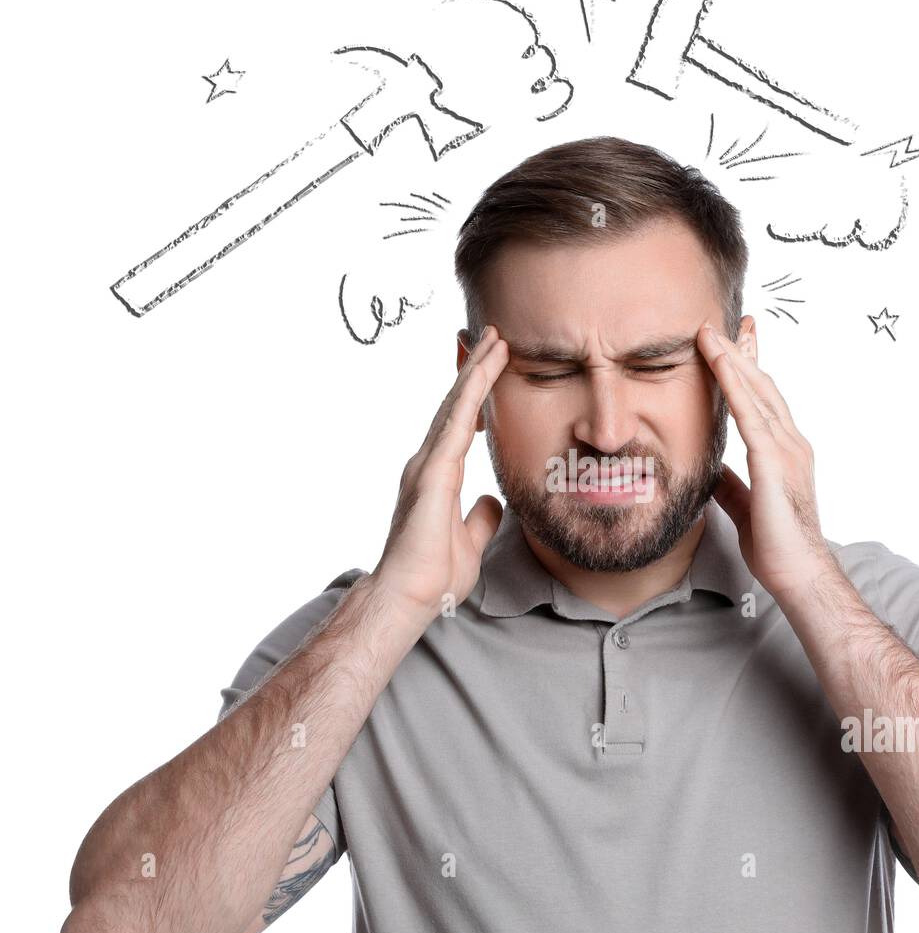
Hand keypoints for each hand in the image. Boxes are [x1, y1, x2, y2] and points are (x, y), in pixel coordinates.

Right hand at [370, 324, 509, 621]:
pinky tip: (484, 373)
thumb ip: (479, 519)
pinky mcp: (432, 473)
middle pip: (456, 406)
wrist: (408, 597)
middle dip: (476, 370)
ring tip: (495, 340)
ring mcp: (427, 465)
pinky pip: (455, 425)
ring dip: (476, 372)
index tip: (495, 368)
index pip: (462, 425)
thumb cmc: (432, 576)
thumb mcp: (469, 541)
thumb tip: (491, 501)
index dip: (477, 395)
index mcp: (438, 476)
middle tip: (495, 336)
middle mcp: (428, 463)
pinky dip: (470, 396)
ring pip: (455, 407)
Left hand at [697, 321, 830, 598]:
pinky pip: (751, 416)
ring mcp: (787, 450)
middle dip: (741, 352)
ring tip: (710, 334)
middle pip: (763, 386)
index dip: (748, 369)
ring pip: (757, 393)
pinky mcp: (774, 463)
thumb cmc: (776, 546)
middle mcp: (791, 443)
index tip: (734, 342)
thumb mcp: (745, 506)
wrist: (798, 575)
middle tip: (720, 323)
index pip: (764, 400)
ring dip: (732, 360)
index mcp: (785, 451)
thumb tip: (711, 470)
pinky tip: (720, 366)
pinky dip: (735, 387)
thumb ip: (730, 484)